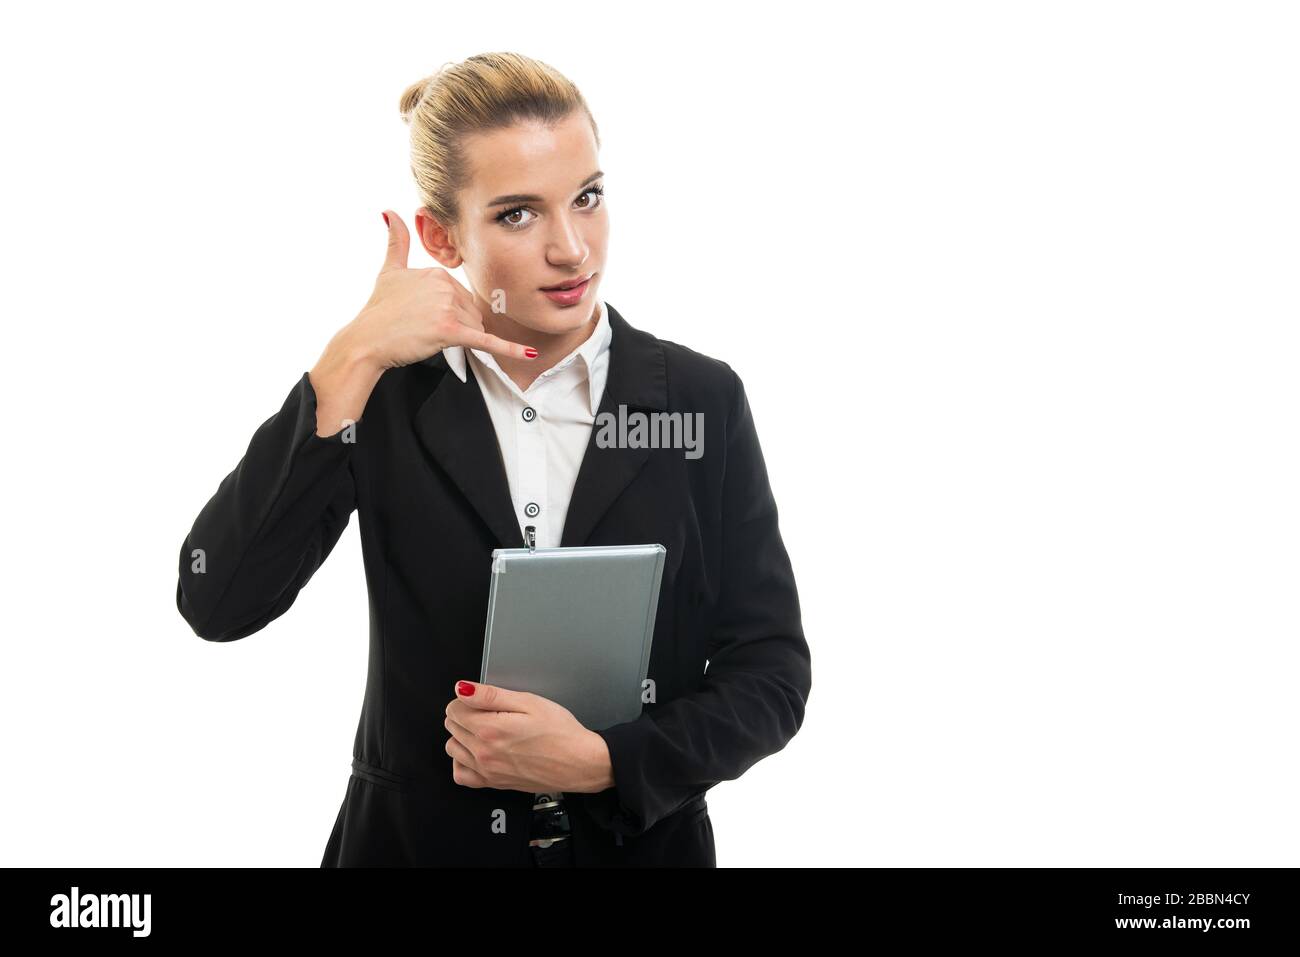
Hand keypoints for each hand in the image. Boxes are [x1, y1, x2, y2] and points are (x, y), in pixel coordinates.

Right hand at [347, 210, 539, 370]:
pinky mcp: (449, 330)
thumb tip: (389, 211)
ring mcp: (447, 307)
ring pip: (475, 329)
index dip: (449, 312)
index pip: (463, 298)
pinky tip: (529, 355)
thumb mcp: (389, 272)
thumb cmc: (378, 311)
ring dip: (458, 339)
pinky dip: (509, 350)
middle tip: (424, 330)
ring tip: (428, 337)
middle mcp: (445, 285)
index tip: (424, 317)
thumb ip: (396, 241)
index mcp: (438, 272)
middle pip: (472, 313)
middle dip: (456, 327)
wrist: (365, 341)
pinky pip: (486, 341)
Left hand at [444, 680, 613, 793]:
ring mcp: (487, 771)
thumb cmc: (561, 733)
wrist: (579, 762)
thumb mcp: (529, 702)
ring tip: (485, 729)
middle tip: (490, 711)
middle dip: (465, 714)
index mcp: (491, 730)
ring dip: (462, 736)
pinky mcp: (493, 783)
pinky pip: (460, 775)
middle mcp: (484, 753)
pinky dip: (463, 762)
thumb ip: (490, 695)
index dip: (467, 698)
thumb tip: (462, 689)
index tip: (482, 699)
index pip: (454, 709)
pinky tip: (477, 752)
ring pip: (452, 748)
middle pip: (452, 727)